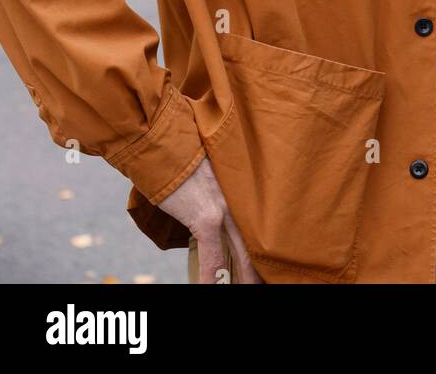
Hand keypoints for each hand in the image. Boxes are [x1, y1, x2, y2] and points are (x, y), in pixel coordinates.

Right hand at [158, 156, 264, 283]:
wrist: (166, 145)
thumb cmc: (185, 157)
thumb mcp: (212, 174)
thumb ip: (222, 194)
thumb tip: (218, 214)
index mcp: (245, 190)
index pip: (261, 226)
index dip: (265, 250)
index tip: (269, 267)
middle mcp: (241, 201)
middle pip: (258, 245)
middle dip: (260, 271)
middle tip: (265, 283)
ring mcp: (226, 210)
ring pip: (243, 256)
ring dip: (244, 278)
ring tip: (247, 289)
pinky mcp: (207, 218)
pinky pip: (214, 258)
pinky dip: (212, 278)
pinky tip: (211, 289)